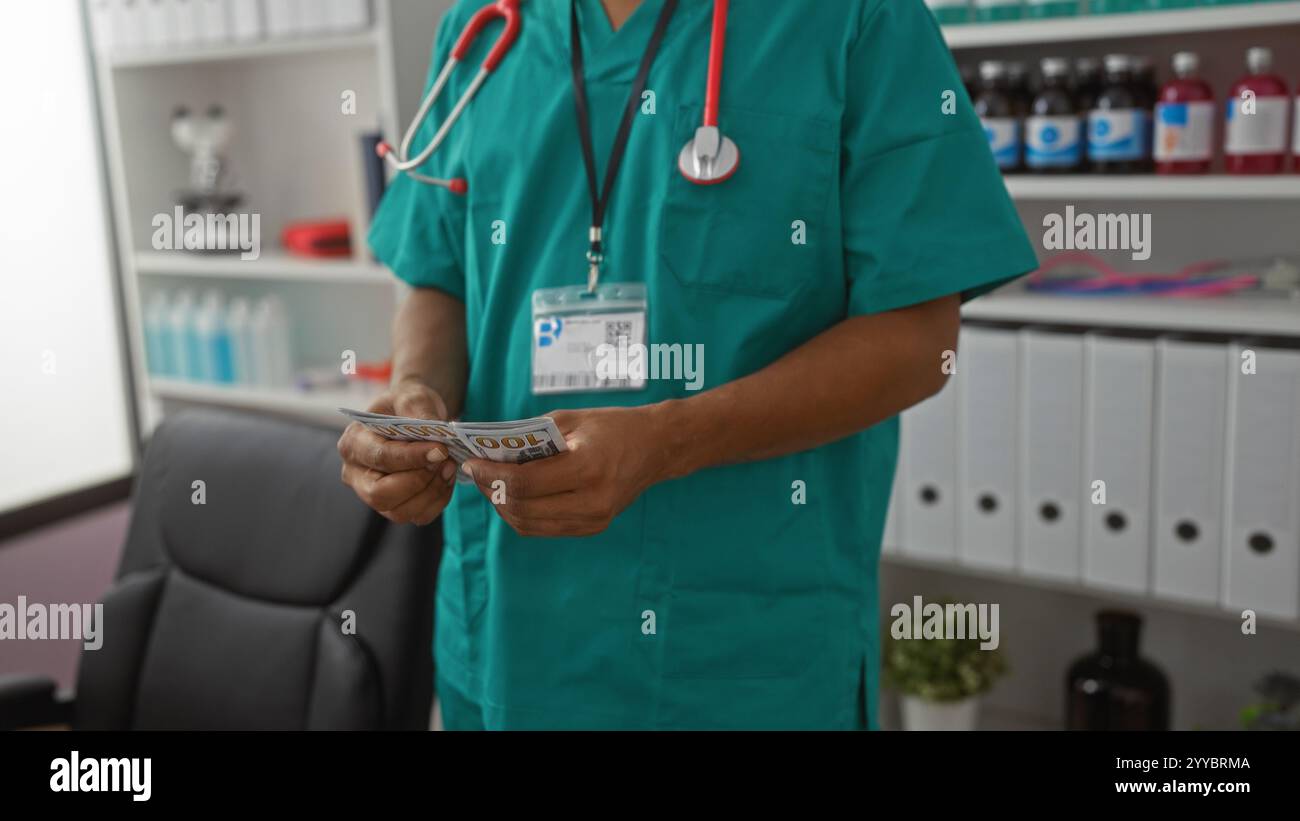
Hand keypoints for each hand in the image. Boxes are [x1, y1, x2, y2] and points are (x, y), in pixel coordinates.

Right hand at [337, 379, 457, 524]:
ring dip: (432, 492)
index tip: (441, 449)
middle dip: (419, 481)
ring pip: (400, 512)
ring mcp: (372, 495)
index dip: (412, 457)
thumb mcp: (411, 397)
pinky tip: (447, 478)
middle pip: (381, 495)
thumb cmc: (407, 406)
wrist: (414, 418)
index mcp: (353, 443)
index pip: (380, 458)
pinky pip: (418, 516)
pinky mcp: (394, 507)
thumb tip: (436, 433)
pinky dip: (438, 501)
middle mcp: (356, 474)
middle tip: (446, 460)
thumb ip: (419, 411)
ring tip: (450, 466)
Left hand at [461, 406, 673, 537]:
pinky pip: (544, 528)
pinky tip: (513, 495)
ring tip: (491, 484)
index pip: (524, 483)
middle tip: (477, 473)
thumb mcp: (571, 420)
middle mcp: (592, 501)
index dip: (492, 475)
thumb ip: (530, 436)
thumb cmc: (612, 427)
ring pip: (529, 524)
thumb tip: (489, 450)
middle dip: (493, 491)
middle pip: (522, 508)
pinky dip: (522, 514)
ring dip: (504, 506)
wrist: (656, 448)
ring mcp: (593, 520)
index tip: (473, 462)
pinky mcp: (592, 527)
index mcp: (587, 468)